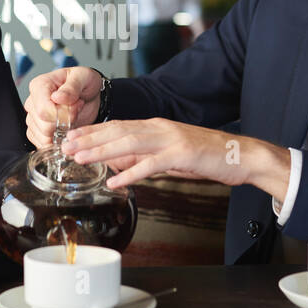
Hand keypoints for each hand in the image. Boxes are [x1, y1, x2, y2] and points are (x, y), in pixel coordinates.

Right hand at [24, 67, 102, 148]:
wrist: (89, 95)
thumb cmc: (84, 84)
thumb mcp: (84, 77)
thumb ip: (72, 87)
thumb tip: (57, 98)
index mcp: (39, 86)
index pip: (43, 111)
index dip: (63, 114)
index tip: (77, 105)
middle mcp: (33, 102)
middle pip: (44, 127)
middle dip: (65, 124)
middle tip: (76, 110)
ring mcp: (34, 118)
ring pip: (44, 137)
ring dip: (63, 132)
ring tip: (72, 117)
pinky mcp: (37, 132)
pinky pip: (43, 144)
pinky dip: (58, 140)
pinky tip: (67, 128)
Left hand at [61, 119, 290, 197]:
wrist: (241, 155)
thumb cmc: (208, 157)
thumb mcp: (171, 155)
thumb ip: (146, 158)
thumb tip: (120, 165)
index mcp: (157, 126)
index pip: (118, 126)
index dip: (93, 131)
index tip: (72, 137)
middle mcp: (160, 128)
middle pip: (118, 131)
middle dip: (89, 138)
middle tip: (65, 146)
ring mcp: (171, 139)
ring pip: (129, 143)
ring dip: (102, 151)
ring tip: (81, 159)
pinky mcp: (182, 154)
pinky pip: (151, 164)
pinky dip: (130, 173)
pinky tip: (115, 181)